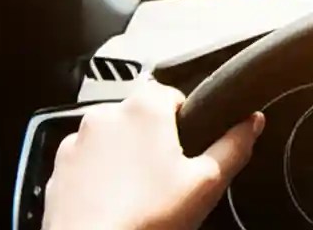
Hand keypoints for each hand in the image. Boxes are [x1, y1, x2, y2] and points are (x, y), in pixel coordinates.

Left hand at [42, 81, 263, 229]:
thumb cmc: (146, 220)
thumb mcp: (206, 183)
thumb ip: (234, 146)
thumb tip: (252, 122)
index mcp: (144, 108)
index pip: (173, 95)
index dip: (186, 124)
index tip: (188, 153)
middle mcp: (105, 115)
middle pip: (141, 119)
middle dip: (154, 143)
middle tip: (167, 181)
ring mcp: (77, 141)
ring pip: (113, 141)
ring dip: (125, 158)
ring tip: (138, 197)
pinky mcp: (59, 168)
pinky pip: (87, 163)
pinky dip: (99, 177)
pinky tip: (114, 204)